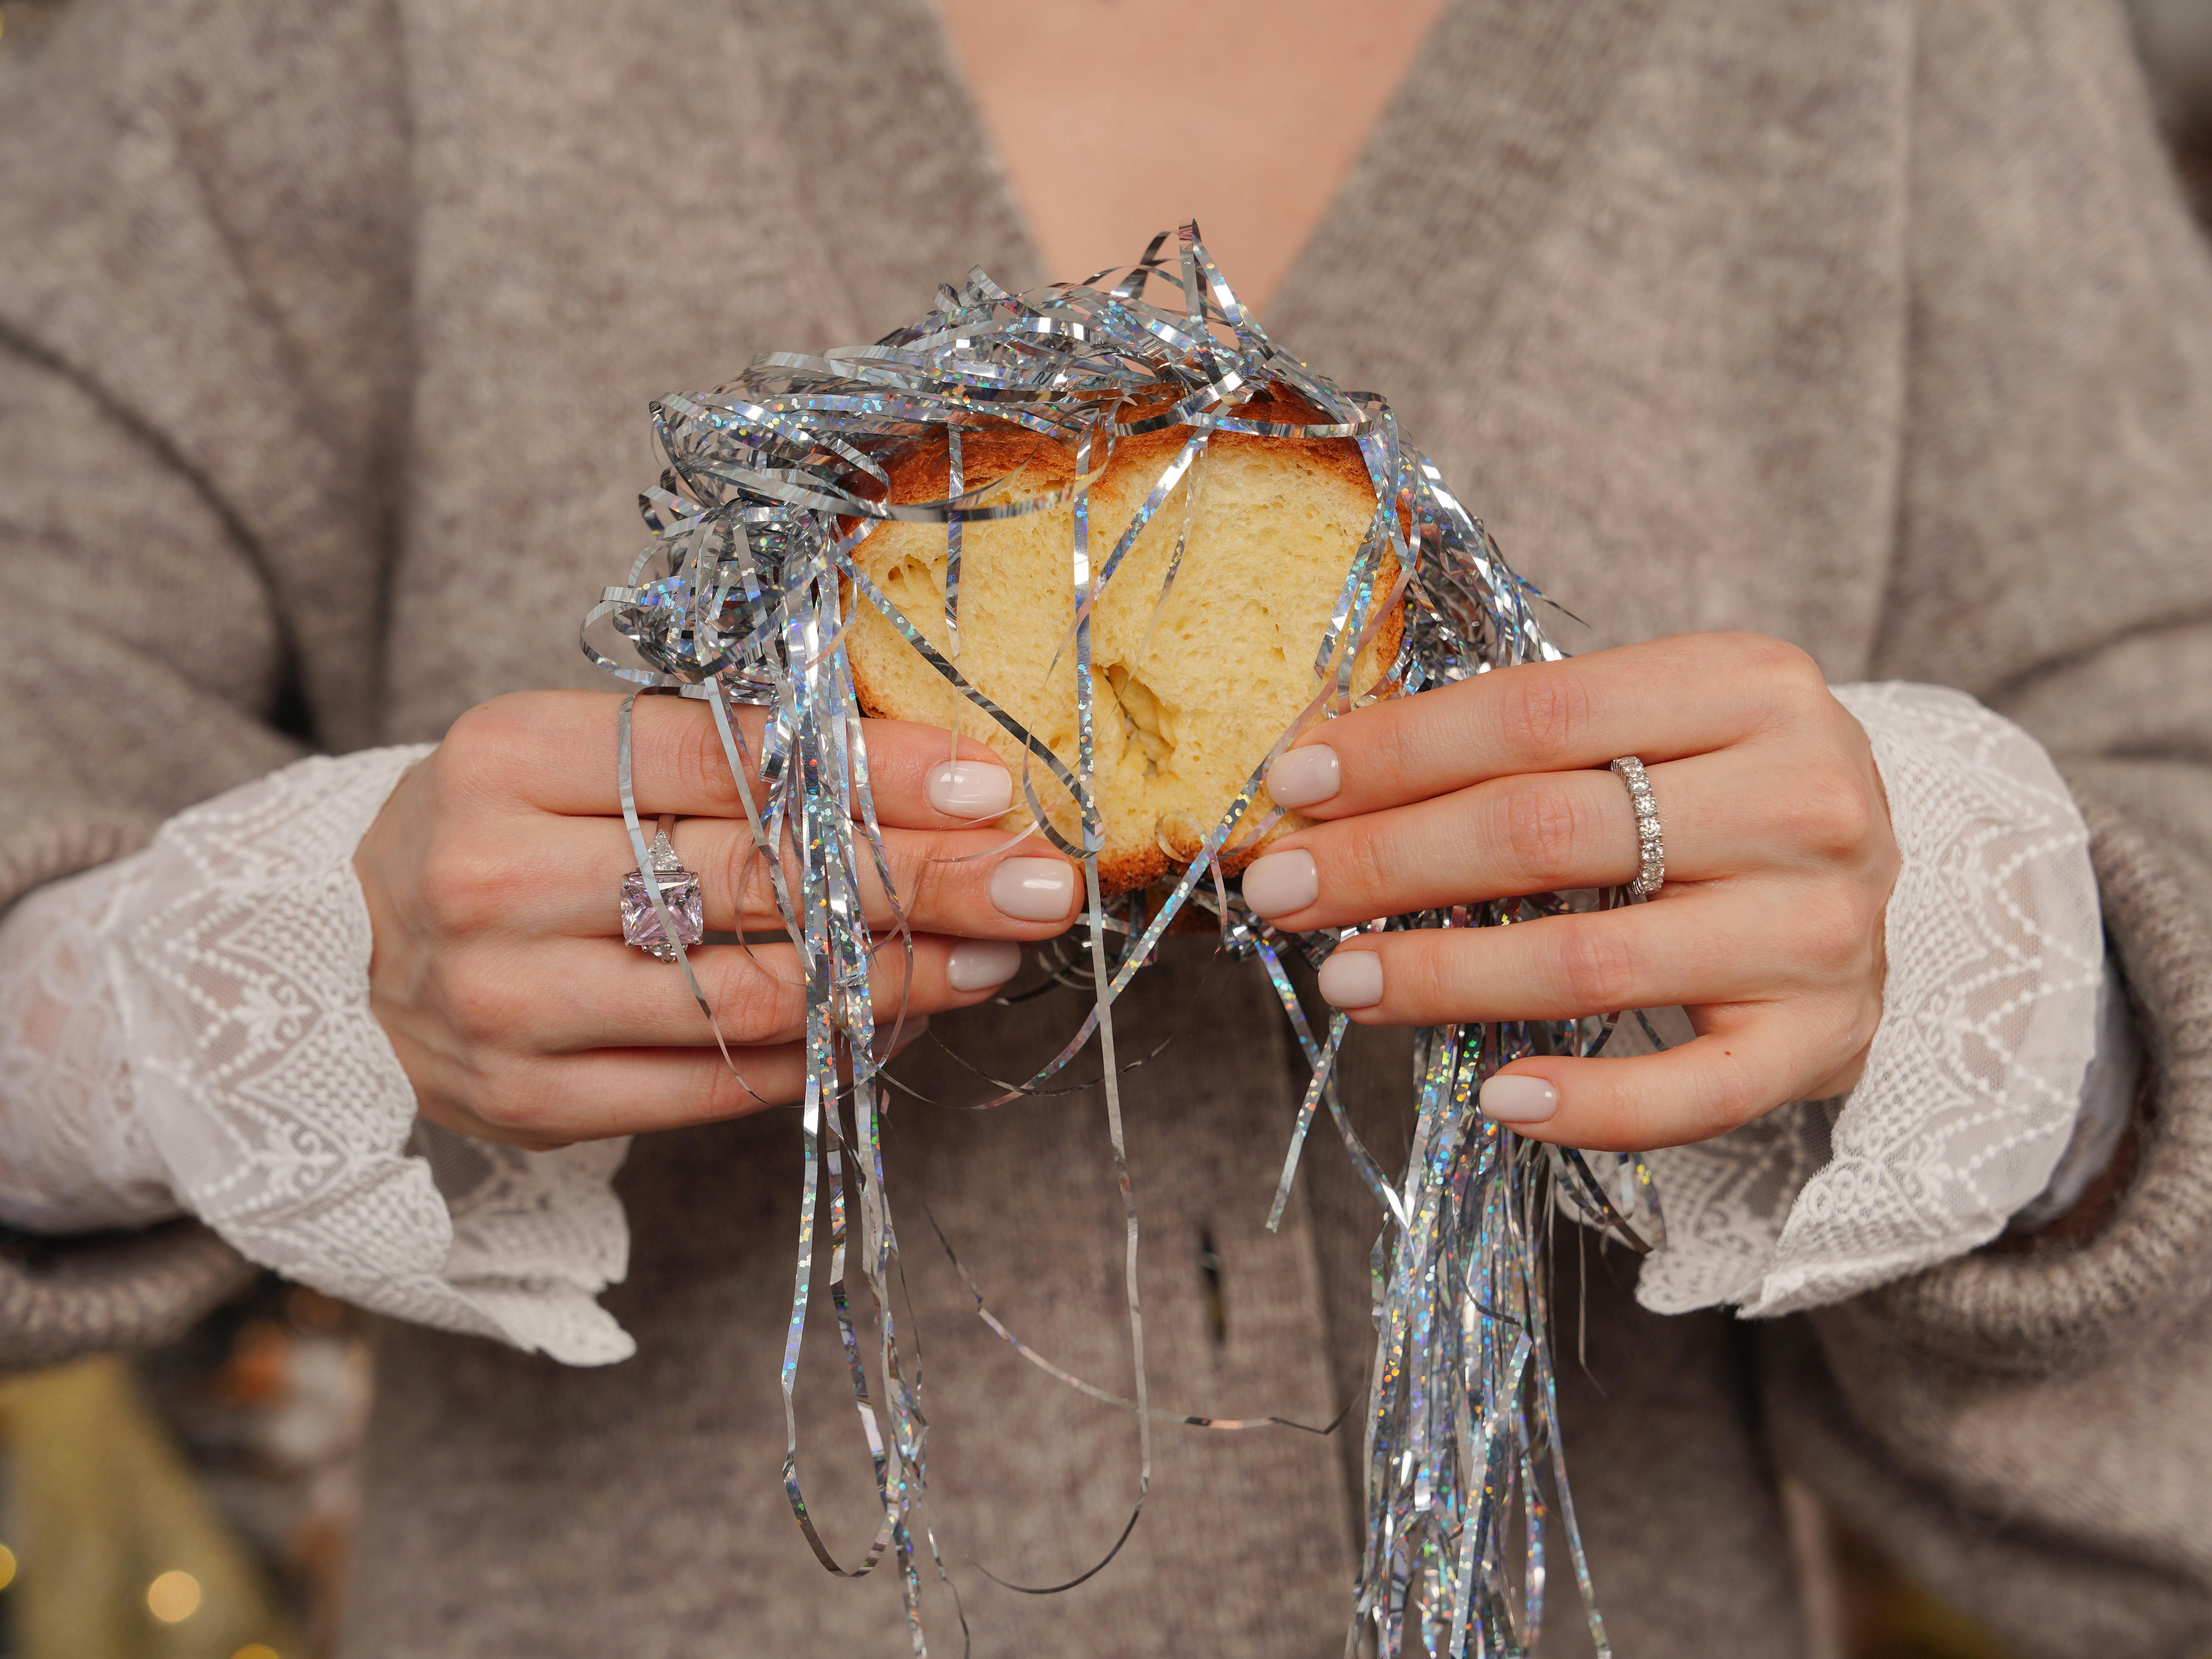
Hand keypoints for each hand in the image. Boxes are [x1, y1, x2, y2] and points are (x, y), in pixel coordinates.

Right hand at [354, 690, 1078, 1147]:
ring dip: (897, 977)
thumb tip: (921, 784)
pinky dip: (824, 1053)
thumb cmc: (501, 833)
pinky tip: (907, 1019)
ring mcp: (507, 1003)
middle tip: (1038, 877)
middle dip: (920, 879)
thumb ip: (722, 763)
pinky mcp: (529, 1100)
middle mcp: (496, 879)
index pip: (729, 758)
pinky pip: (713, 1085)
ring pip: (748, 995)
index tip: (990, 780)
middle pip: (754, 879)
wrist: (335, 953)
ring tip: (1000, 952)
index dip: (871, 773)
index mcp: (507, 756)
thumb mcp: (574, 760)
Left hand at [1238, 633, 1898, 1151]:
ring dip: (1444, 978)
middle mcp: (1799, 799)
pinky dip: (1584, 1105)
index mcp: (1749, 685)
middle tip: (1279, 888)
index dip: (1397, 751)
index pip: (1534, 714)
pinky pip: (1687, 1095)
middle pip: (1543, 832)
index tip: (1291, 786)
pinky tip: (1494, 1099)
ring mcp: (1817, 928)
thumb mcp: (1645, 723)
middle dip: (1387, 862)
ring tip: (1343, 980)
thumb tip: (1325, 784)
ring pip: (1592, 963)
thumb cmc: (1719, 784)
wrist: (1870, 866)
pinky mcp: (1820, 1039)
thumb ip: (1513, 743)